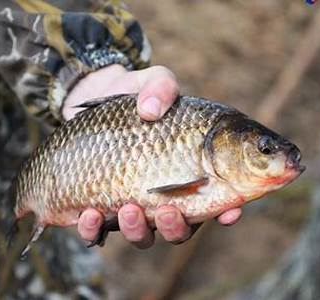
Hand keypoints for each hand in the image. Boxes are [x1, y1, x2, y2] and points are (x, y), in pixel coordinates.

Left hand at [63, 64, 242, 248]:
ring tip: (128, 210)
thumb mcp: (152, 82)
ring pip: (143, 236)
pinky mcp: (100, 207)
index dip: (229, 210)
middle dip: (176, 227)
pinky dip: (93, 229)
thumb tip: (150, 110)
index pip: (220, 196)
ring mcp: (134, 205)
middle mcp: (167, 195)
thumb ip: (160, 87)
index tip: (230, 210)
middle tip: (167, 210)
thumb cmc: (134, 95)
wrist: (93, 100)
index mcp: (191, 170)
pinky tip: (89, 213)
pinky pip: (97, 232)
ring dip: (138, 230)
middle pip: (181, 228)